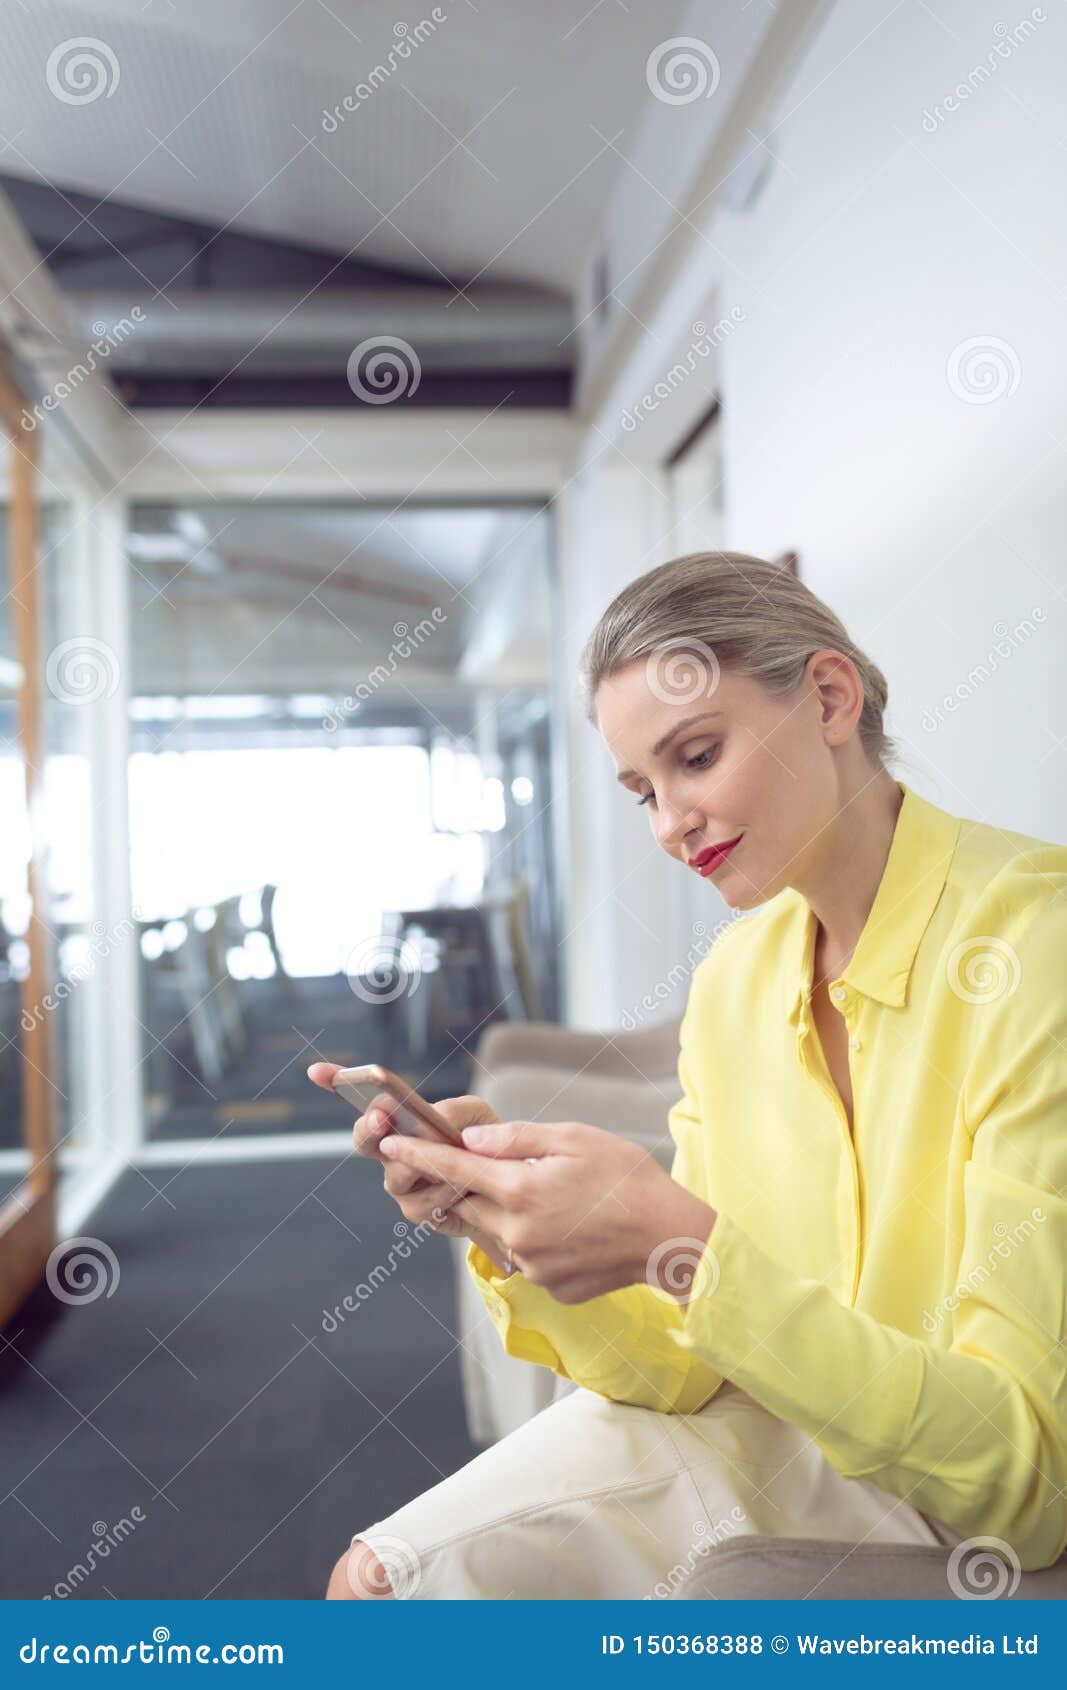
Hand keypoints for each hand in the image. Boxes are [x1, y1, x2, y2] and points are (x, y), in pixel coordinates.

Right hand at [306, 1063, 508, 1262]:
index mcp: (400, 1120)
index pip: (363, 1099)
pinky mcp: (415, 1211)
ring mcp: (399, 1183)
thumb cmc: (484, 1142)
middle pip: (364, 1139)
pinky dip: (447, 1190)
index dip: (336, 1082)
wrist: (507, 1186)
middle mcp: (391, 1151)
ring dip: (429, 1164)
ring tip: (458, 1160)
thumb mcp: (476, 1115)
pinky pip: (423, 1200)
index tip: (316, 1070)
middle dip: (369, 1127)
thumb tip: (429, 1120)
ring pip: (397, 1172)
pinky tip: (464, 1186)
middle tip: (381, 1116)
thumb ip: (453, 1111)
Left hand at [377, 1118, 717, 1304]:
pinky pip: (527, 1258)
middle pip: (470, 1205)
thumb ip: (517, 1139)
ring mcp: (532, 1266)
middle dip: (472, 1185)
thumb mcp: (574, 1139)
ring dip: (508, 1213)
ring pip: (497, 1233)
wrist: (669, 1238)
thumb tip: (471, 1140)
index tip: (391, 1143)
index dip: (419, 1154)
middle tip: (495, 1169)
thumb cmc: (627, 1179)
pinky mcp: (550, 1288)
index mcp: (520, 1189)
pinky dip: (536, 1239)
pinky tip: (572, 1228)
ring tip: (555, 1199)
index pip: (454, 1168)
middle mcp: (517, 1232)